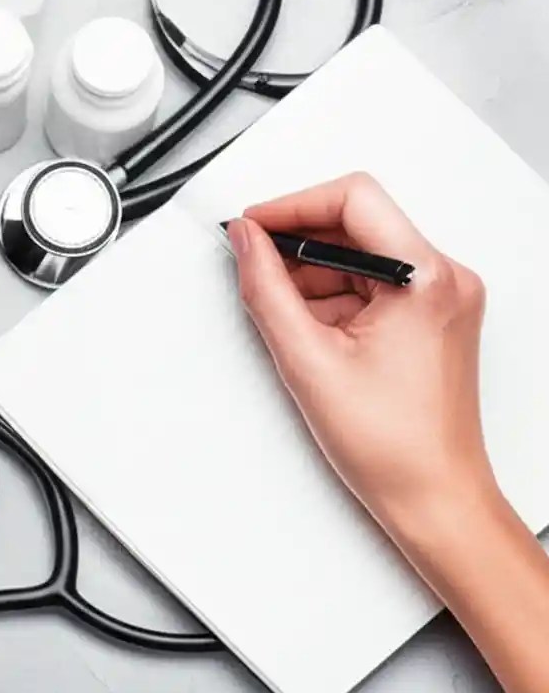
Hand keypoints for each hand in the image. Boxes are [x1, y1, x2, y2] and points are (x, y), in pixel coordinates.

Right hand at [226, 172, 493, 526]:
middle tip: (257, 271)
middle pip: (357, 224)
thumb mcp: (307, 360)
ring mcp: (443, 298)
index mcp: (425, 278)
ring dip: (314, 278)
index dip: (292, 206)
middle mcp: (445, 279)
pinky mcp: (433, 318)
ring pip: (361, 256)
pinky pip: (373, 285)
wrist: (434, 496)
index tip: (253, 227)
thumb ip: (267, 289)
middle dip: (299, 247)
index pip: (353, 197)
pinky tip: (314, 336)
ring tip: (291, 326)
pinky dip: (335, 300)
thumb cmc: (392, 445)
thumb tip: (247, 242)